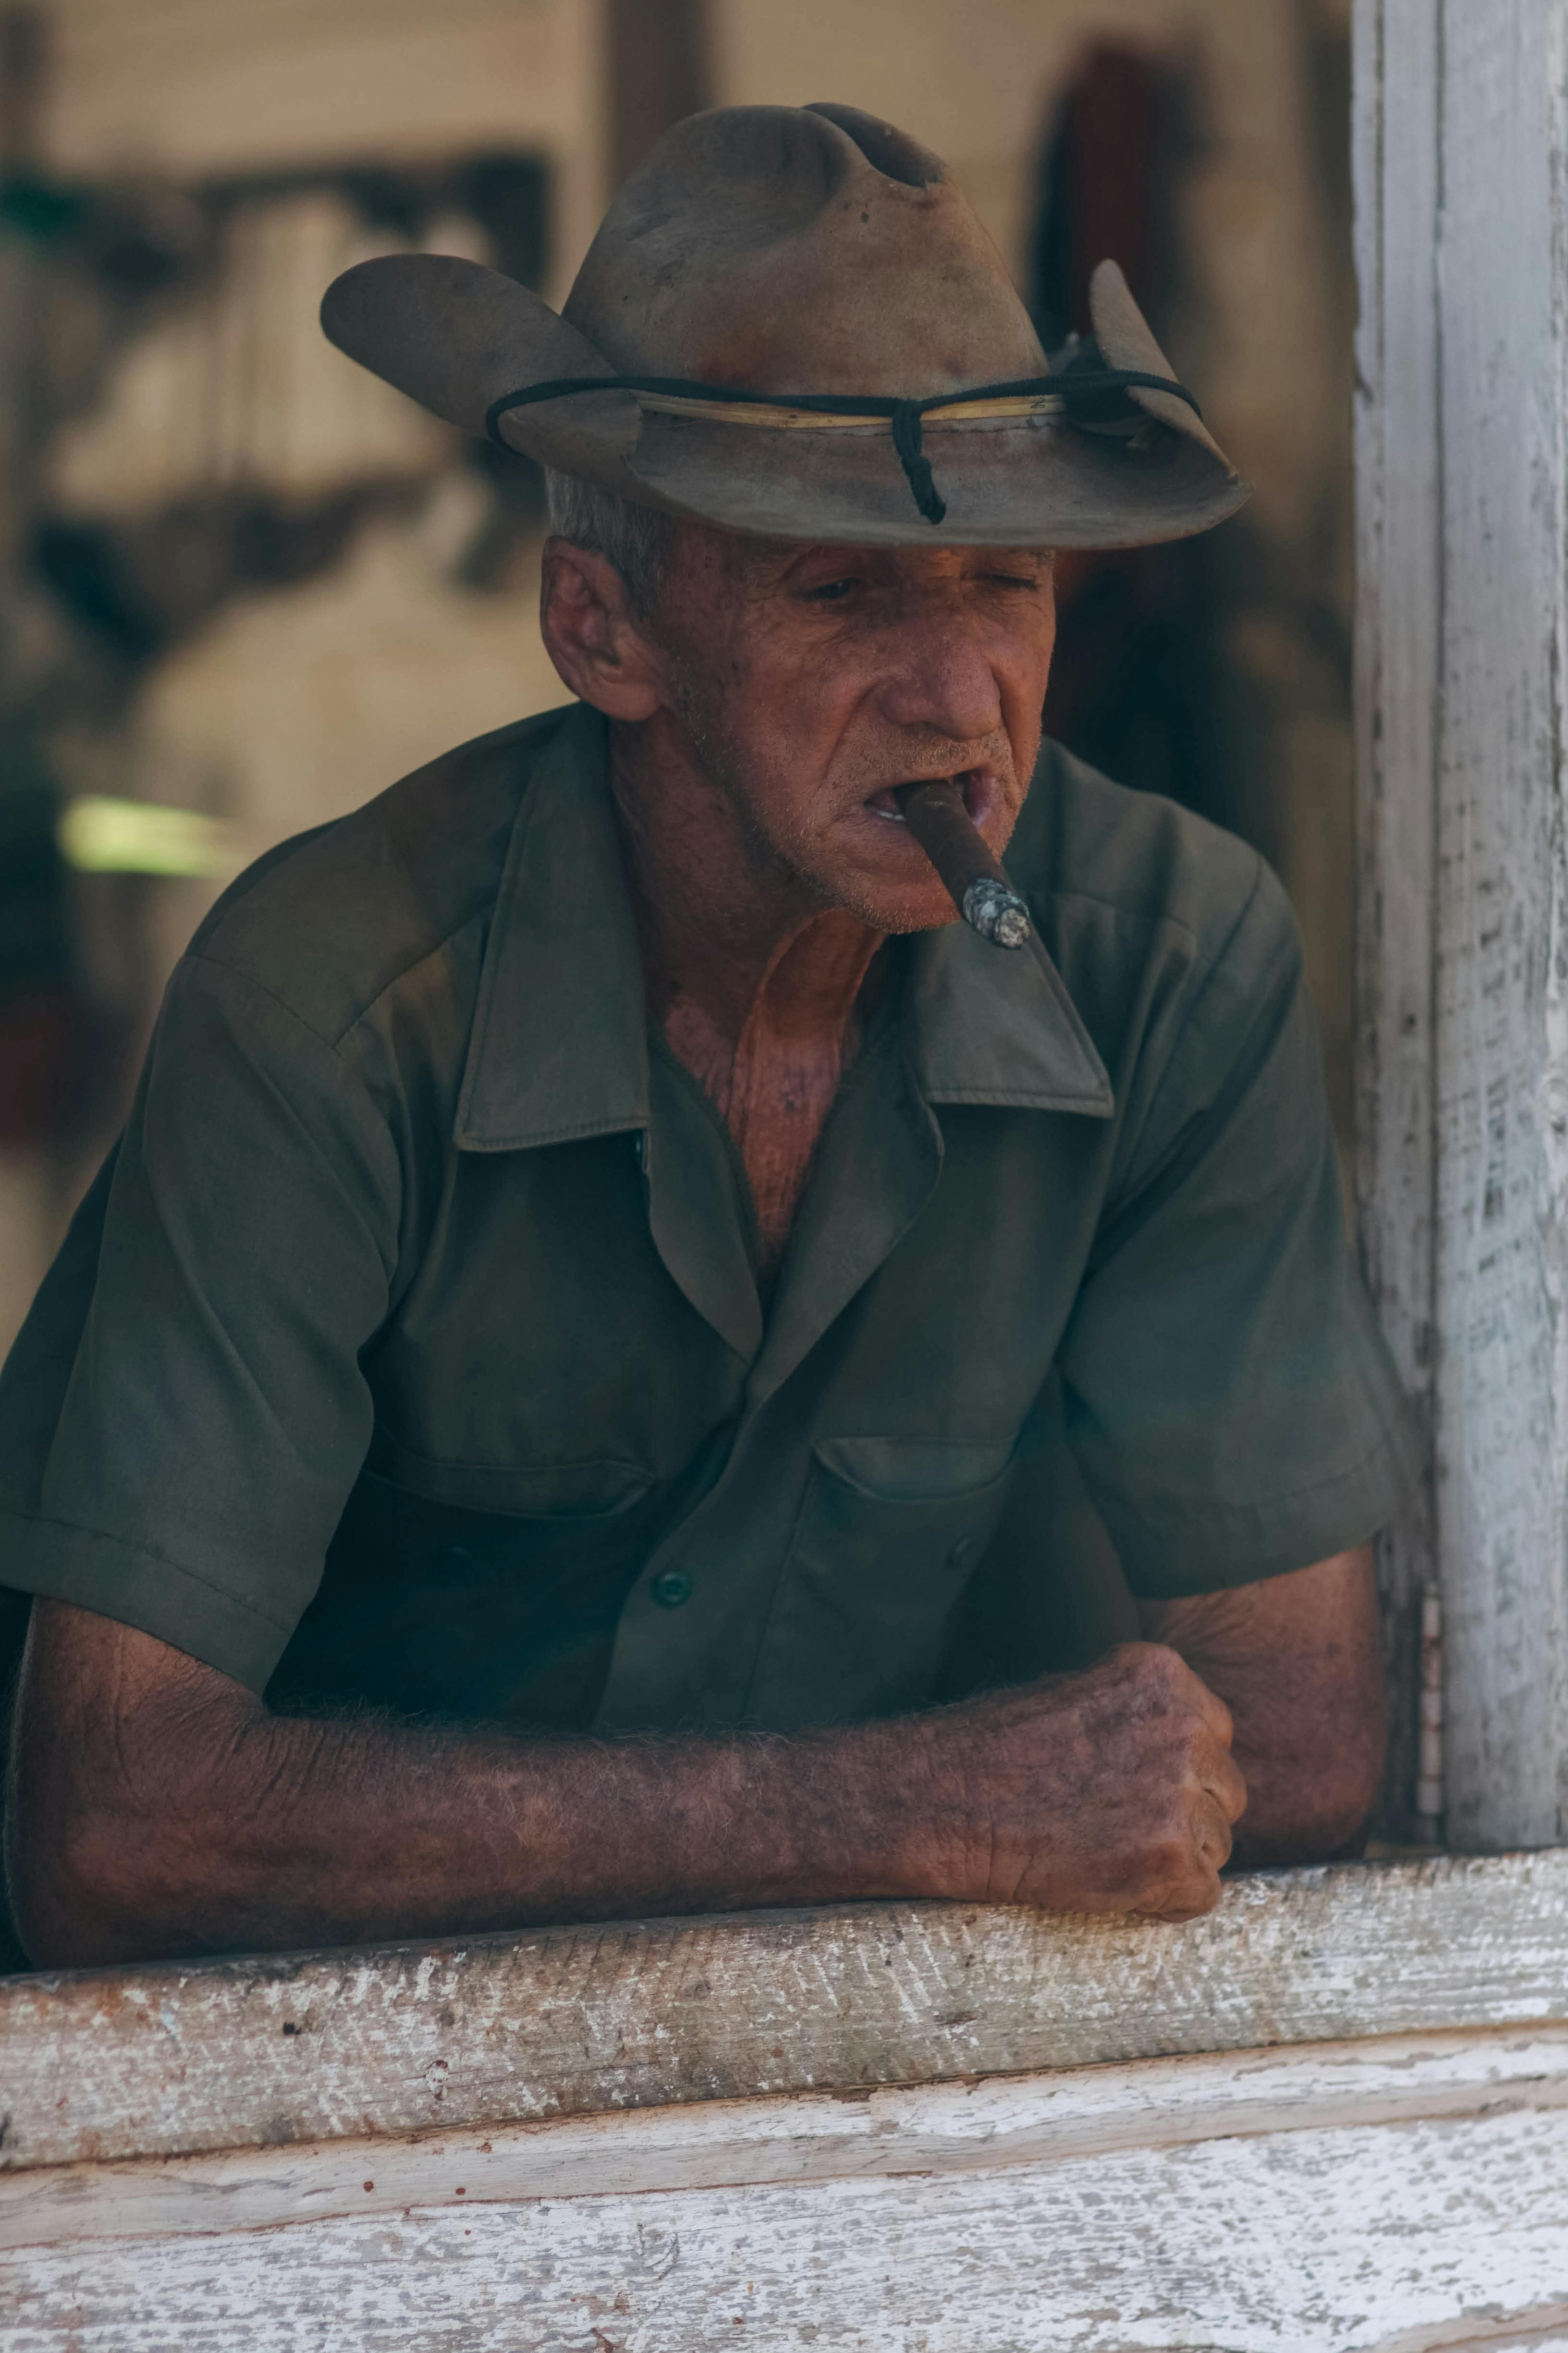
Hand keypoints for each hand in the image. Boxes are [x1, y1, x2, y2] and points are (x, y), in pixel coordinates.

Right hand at [912, 1642, 1246, 1920]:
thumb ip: (1143, 1717)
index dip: (1176, 1771)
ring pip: (1216, 1845)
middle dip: (1184, 1816)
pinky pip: (1202, 1895)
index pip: (1214, 1734)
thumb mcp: (1081, 1694)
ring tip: (1101, 1850)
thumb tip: (1187, 1758)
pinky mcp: (1172, 1857)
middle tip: (1113, 1826)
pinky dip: (1162, 1901)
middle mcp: (1186, 1725)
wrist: (946, 1800)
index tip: (1127, 1787)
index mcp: (1165, 1674)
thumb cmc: (996, 1750)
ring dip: (1171, 1858)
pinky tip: (1109, 1881)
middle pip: (1224, 1791)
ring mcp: (1182, 1792)